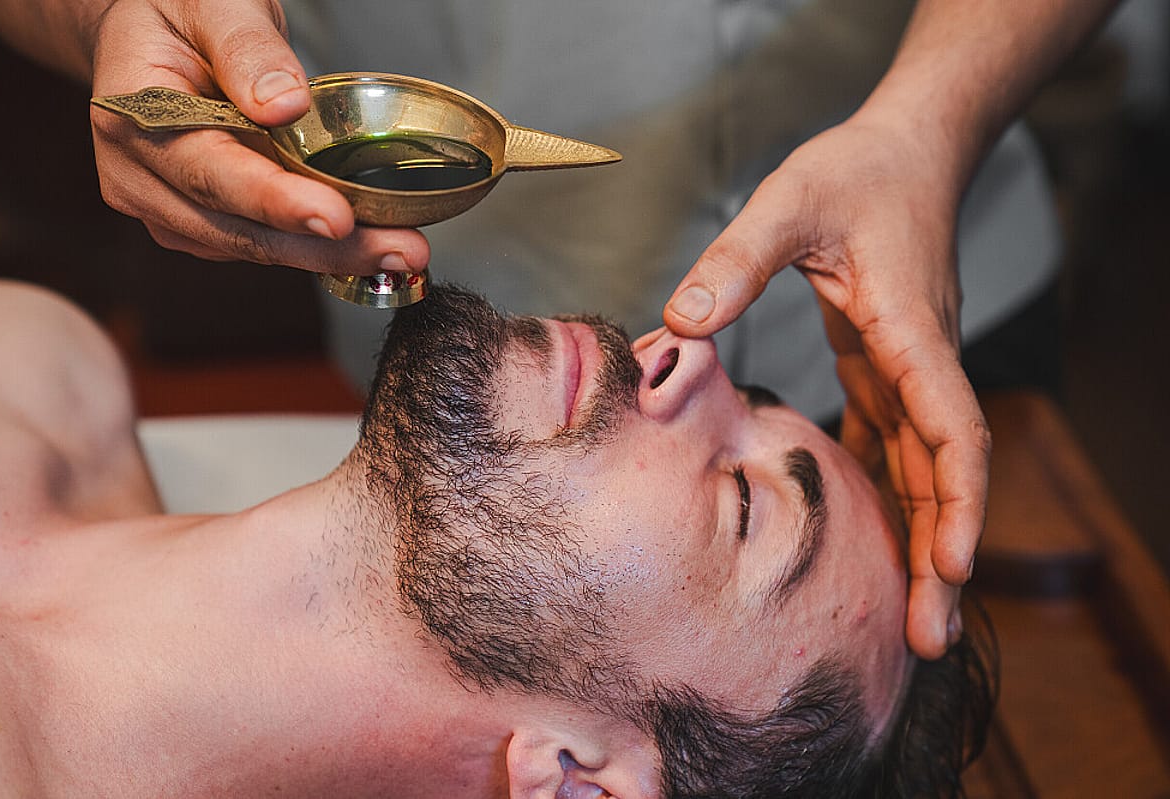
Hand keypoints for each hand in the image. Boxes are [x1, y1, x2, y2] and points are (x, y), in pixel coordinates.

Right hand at [88, 0, 429, 273]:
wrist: (151, 32)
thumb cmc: (180, 9)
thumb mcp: (214, 2)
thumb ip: (246, 48)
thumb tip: (284, 105)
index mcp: (132, 117)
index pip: (208, 171)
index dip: (275, 201)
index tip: (336, 218)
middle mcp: (138, 176)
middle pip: (238, 229)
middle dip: (324, 248)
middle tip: (402, 250)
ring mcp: (166, 208)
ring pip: (253, 248)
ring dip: (330, 256)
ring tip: (401, 249)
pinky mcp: (196, 224)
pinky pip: (258, 245)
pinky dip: (313, 248)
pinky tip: (367, 244)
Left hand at [663, 115, 989, 659]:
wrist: (907, 150)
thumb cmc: (857, 171)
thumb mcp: (790, 202)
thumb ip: (736, 258)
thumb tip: (681, 321)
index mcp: (909, 330)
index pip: (951, 424)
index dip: (959, 498)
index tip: (952, 562)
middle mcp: (920, 361)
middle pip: (945, 471)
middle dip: (943, 554)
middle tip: (928, 638)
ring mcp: (907, 369)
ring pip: (925, 467)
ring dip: (920, 538)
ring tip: (907, 616)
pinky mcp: (885, 368)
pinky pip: (894, 443)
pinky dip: (888, 494)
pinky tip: (865, 538)